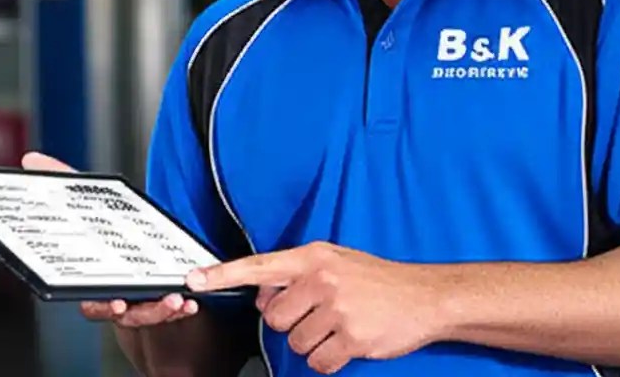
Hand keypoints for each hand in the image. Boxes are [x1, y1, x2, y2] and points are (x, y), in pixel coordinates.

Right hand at [20, 152, 199, 328]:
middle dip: (136, 311)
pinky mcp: (161, 303)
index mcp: (96, 280)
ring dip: (161, 311)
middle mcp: (116, 296)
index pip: (93, 300)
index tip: (116, 301)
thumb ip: (63, 180)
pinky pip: (169, 313)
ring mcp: (139, 303)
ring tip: (175, 298)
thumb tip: (32, 160)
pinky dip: (179, 309)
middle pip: (123, 313)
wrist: (137, 244)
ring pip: (148, 316)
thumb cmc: (105, 228)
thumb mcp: (88, 202)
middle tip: (149, 303)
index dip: (102, 304)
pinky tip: (190, 301)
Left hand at [186, 241, 448, 373]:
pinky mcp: (352, 338)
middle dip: (291, 323)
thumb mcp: (335, 263)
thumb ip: (297, 275)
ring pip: (294, 342)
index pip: (259, 266)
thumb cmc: (377, 280)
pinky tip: (348, 342)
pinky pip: (318, 361)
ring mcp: (338, 309)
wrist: (424, 297)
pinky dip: (330, 359)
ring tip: (339, 325)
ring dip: (313, 342)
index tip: (195, 280)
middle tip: (320, 314)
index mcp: (314, 257)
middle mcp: (322, 279)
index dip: (223, 275)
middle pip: (274, 317)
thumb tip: (263, 296)